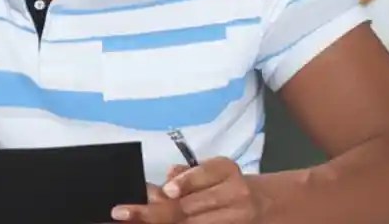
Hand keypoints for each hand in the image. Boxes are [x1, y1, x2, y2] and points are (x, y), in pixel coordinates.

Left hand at [111, 157, 261, 222]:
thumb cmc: (226, 183)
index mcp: (225, 169)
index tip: (165, 192)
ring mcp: (237, 218)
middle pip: (190, 206)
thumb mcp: (210, 171)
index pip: (202, 174)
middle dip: (155, 213)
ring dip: (161, 223)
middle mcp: (236, 193)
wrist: (265, 203)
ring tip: (133, 220)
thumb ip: (186, 175)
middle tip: (123, 213)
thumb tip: (165, 184)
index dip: (184, 183)